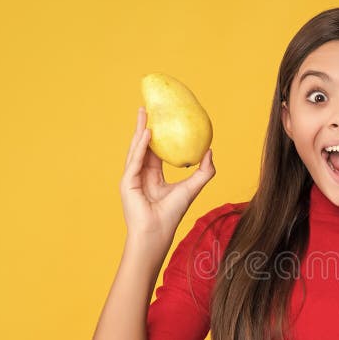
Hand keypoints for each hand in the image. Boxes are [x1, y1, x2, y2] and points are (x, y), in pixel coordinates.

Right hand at [120, 106, 215, 242]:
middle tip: (147, 107)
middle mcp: (140, 175)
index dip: (157, 135)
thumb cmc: (172, 214)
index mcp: (153, 177)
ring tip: (144, 113)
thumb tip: (210, 150)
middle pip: (142, 146)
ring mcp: (132, 179)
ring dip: (140, 131)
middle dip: (144, 126)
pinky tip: (148, 134)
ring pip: (136, 149)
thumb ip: (204, 171)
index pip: (154, 151)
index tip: (160, 118)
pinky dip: (141, 147)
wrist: (157, 232)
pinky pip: (135, 161)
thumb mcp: (192, 188)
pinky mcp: (127, 183)